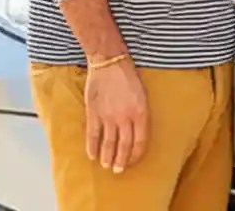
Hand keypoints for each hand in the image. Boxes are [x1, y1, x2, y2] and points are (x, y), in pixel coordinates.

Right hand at [84, 57, 148, 172]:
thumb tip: (136, 131)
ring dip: (107, 157)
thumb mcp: (142, 95)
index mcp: (141, 112)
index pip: (140, 140)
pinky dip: (92, 147)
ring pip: (108, 143)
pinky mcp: (94, 113)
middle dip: (122, 160)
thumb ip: (140, 113)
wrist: (110, 63)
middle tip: (119, 170)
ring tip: (107, 166)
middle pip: (124, 145)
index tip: (133, 160)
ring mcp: (108, 116)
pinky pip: (93, 134)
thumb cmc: (128, 77)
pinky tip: (92, 155)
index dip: (136, 153)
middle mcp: (125, 117)